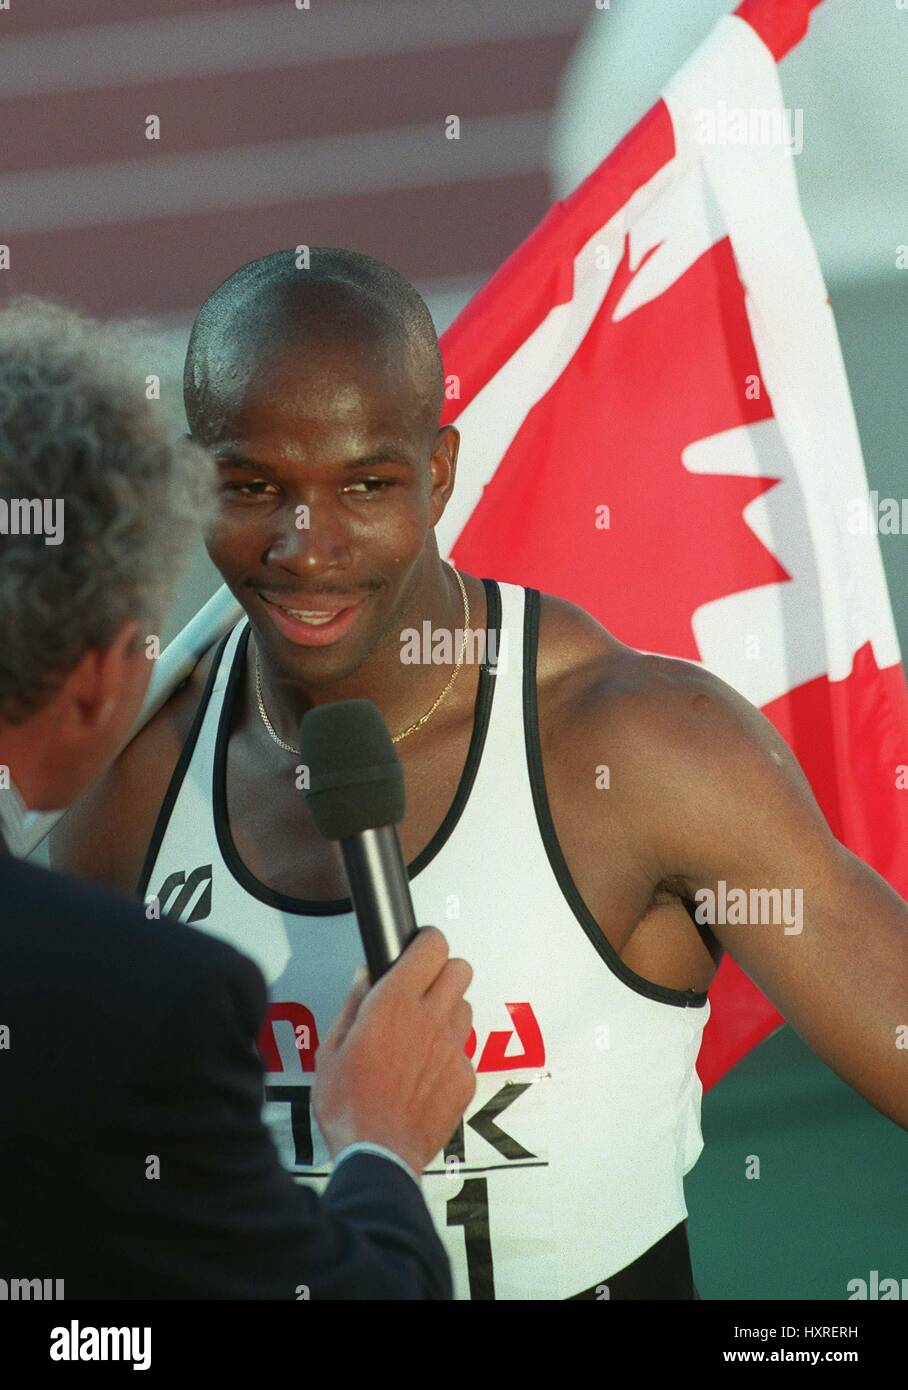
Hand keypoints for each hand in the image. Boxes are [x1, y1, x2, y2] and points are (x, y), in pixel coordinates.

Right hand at [313, 926, 475, 1175]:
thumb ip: (352, 1005)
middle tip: (424, 988)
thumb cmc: (349, 1106)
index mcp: (393, 1003)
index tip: (420, 948)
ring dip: (448, 1012)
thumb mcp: (330, 1049)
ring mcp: (452, 1048)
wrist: (377, 1154)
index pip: (431, 947)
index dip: (428, 942)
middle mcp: (429, 1019)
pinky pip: (464, 1050)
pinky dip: (449, 1055)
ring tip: (422, 1035)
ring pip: (465, 1007)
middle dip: (444, 972)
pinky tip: (425, 1074)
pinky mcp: (464, 1076)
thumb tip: (364, 976)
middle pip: (461, 968)